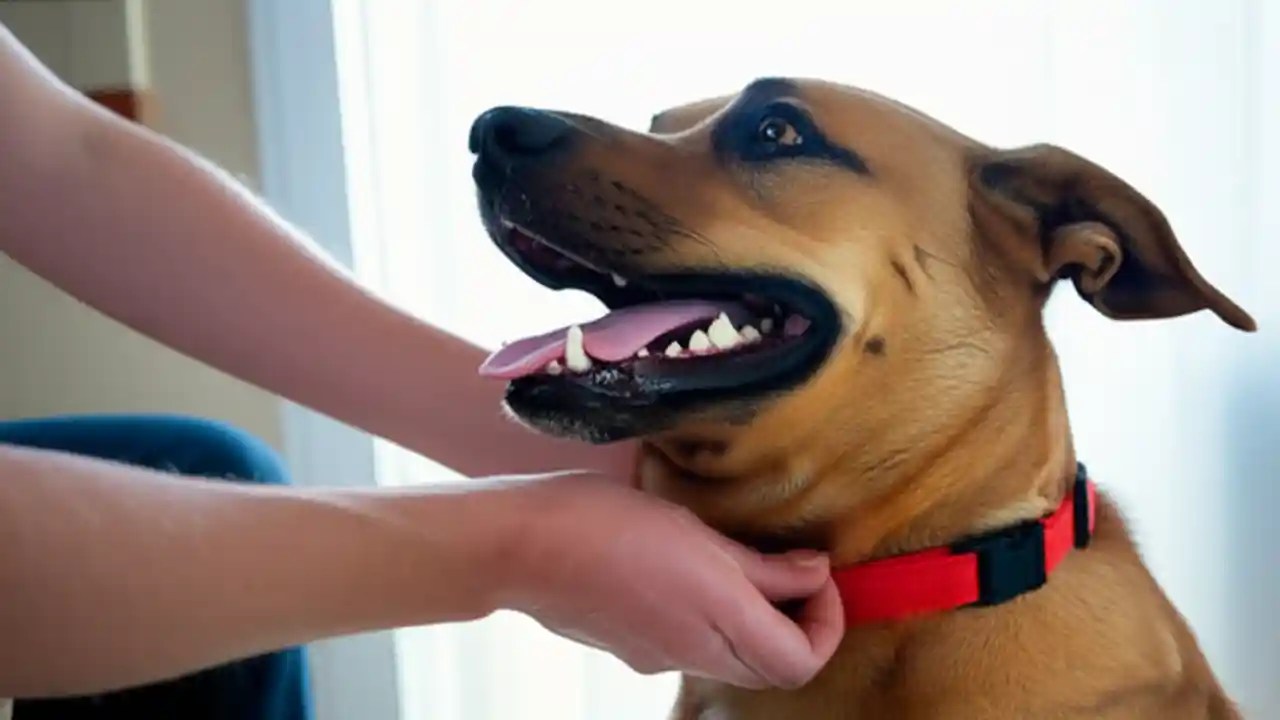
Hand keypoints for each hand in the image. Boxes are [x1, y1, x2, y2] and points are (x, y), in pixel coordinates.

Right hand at [492, 472, 843, 688]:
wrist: (522, 546)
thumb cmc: (607, 524)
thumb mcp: (696, 532)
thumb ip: (763, 565)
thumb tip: (816, 573)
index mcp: (718, 622)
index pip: (802, 661)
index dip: (828, 623)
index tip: (818, 572)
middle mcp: (693, 653)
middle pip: (773, 668)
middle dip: (799, 625)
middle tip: (793, 569)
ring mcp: (659, 657)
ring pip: (735, 659)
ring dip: (758, 622)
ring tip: (744, 563)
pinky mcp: (633, 648)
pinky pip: (696, 647)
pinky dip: (716, 620)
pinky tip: (693, 573)